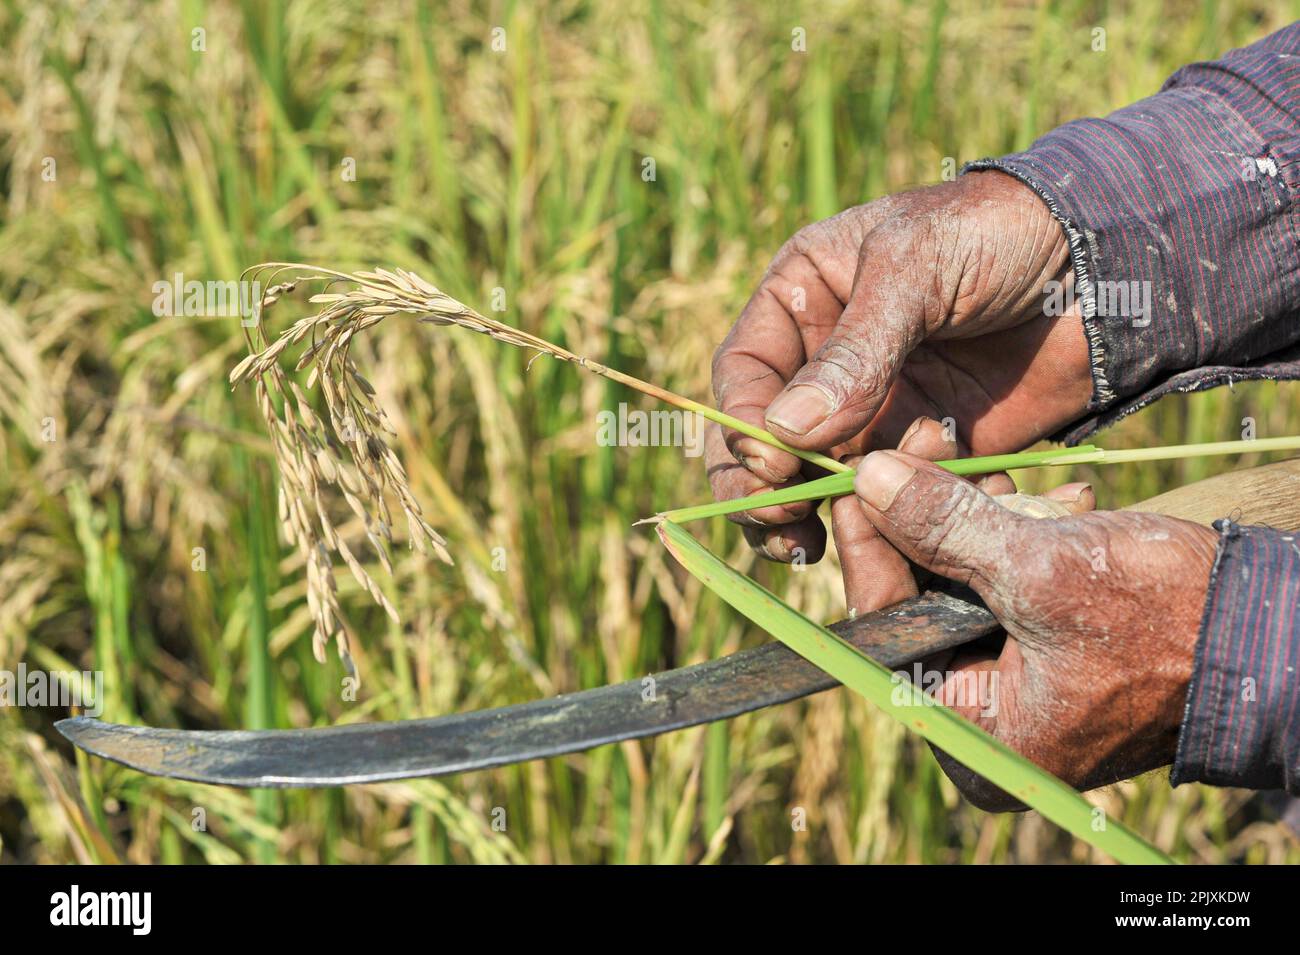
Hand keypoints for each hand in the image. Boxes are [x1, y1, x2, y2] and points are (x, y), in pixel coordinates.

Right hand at [706, 172, 1094, 592]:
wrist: (1107, 260)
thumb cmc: (997, 231)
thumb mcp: (915, 267)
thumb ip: (854, 350)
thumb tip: (785, 432)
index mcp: (803, 299)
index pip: (745, 375)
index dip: (743, 424)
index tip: (771, 463)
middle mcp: (827, 362)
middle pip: (767, 440)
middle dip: (763, 486)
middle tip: (779, 524)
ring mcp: (877, 409)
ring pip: (820, 478)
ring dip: (813, 515)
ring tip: (809, 549)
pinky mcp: (929, 448)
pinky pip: (892, 495)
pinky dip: (889, 518)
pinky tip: (899, 531)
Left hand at [853, 450, 1219, 809]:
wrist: (1281, 631)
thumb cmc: (1171, 621)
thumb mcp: (1044, 569)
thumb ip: (947, 528)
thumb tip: (868, 479)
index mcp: (974, 733)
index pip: (888, 625)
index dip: (870, 541)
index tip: (857, 474)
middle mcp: (987, 720)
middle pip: (920, 597)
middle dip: (930, 518)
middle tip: (929, 445)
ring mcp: (1021, 684)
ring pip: (964, 580)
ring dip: (983, 519)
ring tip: (1006, 475)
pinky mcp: (1051, 647)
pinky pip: (1009, 582)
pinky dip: (1025, 536)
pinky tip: (1058, 501)